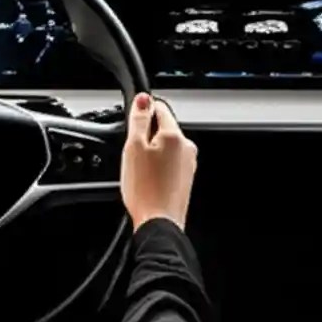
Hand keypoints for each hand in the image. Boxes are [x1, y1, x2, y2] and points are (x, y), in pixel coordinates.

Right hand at [121, 93, 196, 231]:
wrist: (160, 223)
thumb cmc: (145, 189)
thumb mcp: (133, 148)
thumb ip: (139, 120)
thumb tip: (143, 98)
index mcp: (175, 135)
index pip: (160, 108)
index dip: (143, 112)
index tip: (133, 123)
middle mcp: (186, 146)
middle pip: (163, 128)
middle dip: (147, 136)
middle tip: (133, 154)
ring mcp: (188, 163)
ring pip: (166, 146)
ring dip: (152, 152)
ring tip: (140, 170)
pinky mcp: (185, 178)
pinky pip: (170, 163)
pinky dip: (158, 166)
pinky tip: (148, 180)